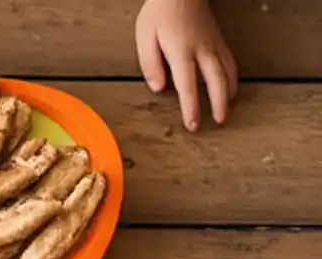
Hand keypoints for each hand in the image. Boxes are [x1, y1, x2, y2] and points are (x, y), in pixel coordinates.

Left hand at [135, 0, 237, 130]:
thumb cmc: (160, 13)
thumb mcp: (145, 37)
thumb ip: (150, 64)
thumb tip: (158, 88)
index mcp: (181, 51)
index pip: (187, 85)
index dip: (191, 107)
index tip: (194, 124)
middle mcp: (202, 50)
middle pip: (216, 81)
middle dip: (218, 104)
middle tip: (219, 122)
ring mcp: (214, 44)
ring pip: (228, 72)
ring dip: (229, 93)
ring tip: (226, 110)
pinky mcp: (219, 40)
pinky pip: (231, 62)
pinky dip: (233, 78)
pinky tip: (231, 88)